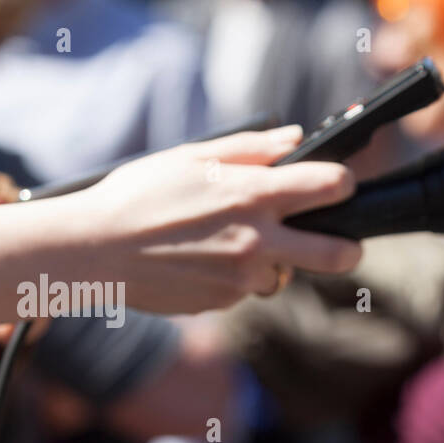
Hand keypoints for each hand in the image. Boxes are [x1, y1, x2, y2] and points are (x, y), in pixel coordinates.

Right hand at [72, 126, 361, 314]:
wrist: (96, 250)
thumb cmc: (140, 195)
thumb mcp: (193, 157)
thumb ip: (251, 149)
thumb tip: (297, 139)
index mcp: (252, 194)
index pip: (328, 187)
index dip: (342, 184)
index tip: (339, 185)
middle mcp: (257, 240)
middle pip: (336, 254)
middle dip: (348, 248)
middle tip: (346, 244)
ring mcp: (243, 278)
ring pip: (284, 275)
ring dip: (272, 262)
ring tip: (227, 243)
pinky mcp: (225, 303)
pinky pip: (245, 290)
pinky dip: (234, 277)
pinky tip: (199, 260)